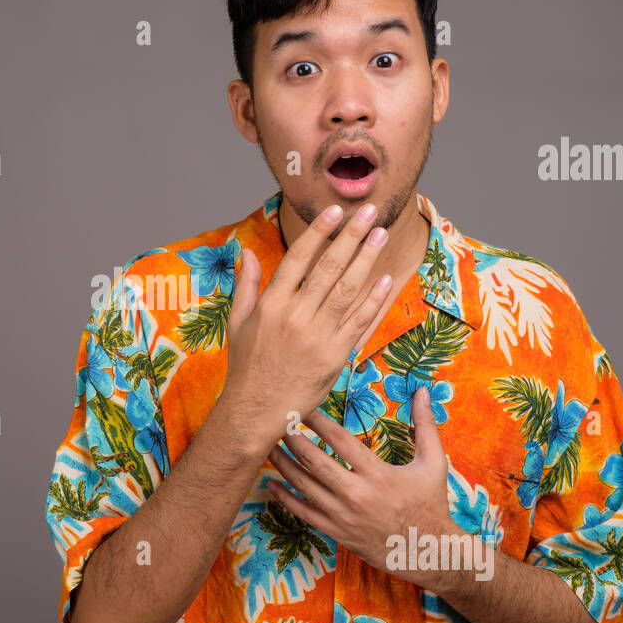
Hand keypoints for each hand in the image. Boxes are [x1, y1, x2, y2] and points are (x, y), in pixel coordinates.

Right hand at [222, 202, 393, 454]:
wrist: (256, 410)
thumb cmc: (246, 366)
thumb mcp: (237, 322)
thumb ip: (246, 285)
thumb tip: (245, 251)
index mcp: (271, 305)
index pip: (298, 258)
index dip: (318, 232)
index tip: (334, 212)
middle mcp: (295, 316)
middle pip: (328, 267)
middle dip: (351, 236)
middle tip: (368, 212)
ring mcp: (317, 336)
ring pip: (347, 290)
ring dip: (367, 259)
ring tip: (381, 235)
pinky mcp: (335, 356)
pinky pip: (359, 322)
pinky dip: (374, 300)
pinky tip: (385, 279)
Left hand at [264, 385, 459, 579]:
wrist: (429, 553)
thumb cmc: (431, 505)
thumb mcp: (434, 463)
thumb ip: (425, 425)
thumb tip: (422, 391)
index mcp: (378, 474)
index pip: (340, 440)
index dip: (318, 421)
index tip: (302, 405)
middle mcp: (357, 494)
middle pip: (315, 461)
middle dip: (292, 439)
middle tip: (276, 421)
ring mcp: (344, 515)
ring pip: (304, 486)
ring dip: (283, 464)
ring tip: (267, 446)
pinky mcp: (337, 532)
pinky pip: (304, 514)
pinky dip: (285, 498)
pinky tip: (271, 484)